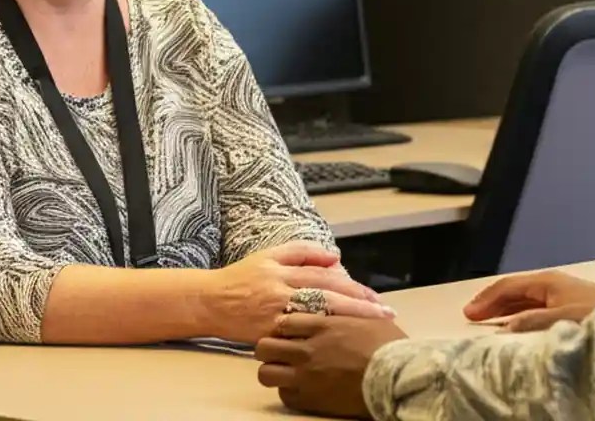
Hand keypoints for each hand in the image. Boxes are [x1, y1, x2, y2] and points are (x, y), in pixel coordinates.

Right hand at [207, 241, 394, 342]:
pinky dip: (321, 338)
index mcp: (283, 272)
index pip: (326, 279)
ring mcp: (274, 316)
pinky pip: (299, 337)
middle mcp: (281, 293)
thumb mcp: (270, 255)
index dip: (353, 288)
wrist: (210, 301)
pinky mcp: (268, 335)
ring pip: (316, 319)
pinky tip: (338, 341)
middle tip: (384, 315)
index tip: (376, 297)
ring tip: (370, 328)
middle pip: (327, 299)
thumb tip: (335, 258)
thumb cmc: (243, 277)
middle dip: (359, 308)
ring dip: (344, 323)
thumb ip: (302, 252)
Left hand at [256, 314, 408, 418]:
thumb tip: (347, 298)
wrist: (395, 376)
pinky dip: (289, 391)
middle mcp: (307, 349)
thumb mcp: (367, 318)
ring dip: (274, 371)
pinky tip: (301, 388)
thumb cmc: (388, 345)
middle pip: (265, 347)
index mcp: (321, 325)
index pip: (284, 321)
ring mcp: (305, 375)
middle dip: (269, 348)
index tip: (289, 331)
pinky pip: (283, 395)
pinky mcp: (309, 399)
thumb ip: (348, 309)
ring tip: (286, 371)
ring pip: (266, 373)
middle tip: (280, 351)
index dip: (283, 326)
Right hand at [463, 270, 594, 331]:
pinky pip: (532, 306)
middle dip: (491, 301)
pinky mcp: (566, 305)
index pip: (508, 286)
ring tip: (486, 319)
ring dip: (502, 308)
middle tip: (471, 314)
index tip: (470, 312)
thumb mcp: (565, 318)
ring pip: (522, 298)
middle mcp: (551, 284)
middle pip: (513, 290)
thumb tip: (507, 326)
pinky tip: (513, 323)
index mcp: (547, 281)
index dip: (487, 298)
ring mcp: (559, 294)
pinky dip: (516, 313)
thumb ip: (534, 321)